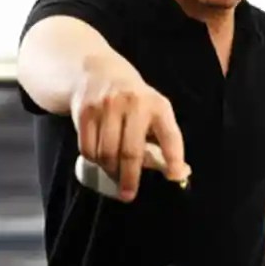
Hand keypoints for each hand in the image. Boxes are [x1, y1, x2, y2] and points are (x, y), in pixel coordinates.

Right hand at [70, 59, 189, 201]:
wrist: (96, 71)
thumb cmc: (133, 100)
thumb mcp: (153, 110)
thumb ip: (163, 140)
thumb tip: (179, 173)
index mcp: (157, 105)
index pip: (170, 136)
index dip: (174, 158)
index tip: (175, 177)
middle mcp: (134, 103)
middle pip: (131, 152)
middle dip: (130, 178)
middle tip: (129, 194)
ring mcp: (107, 106)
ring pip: (106, 154)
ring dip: (110, 170)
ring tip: (114, 174)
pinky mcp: (85, 111)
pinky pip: (88, 148)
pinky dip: (94, 161)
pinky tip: (100, 161)